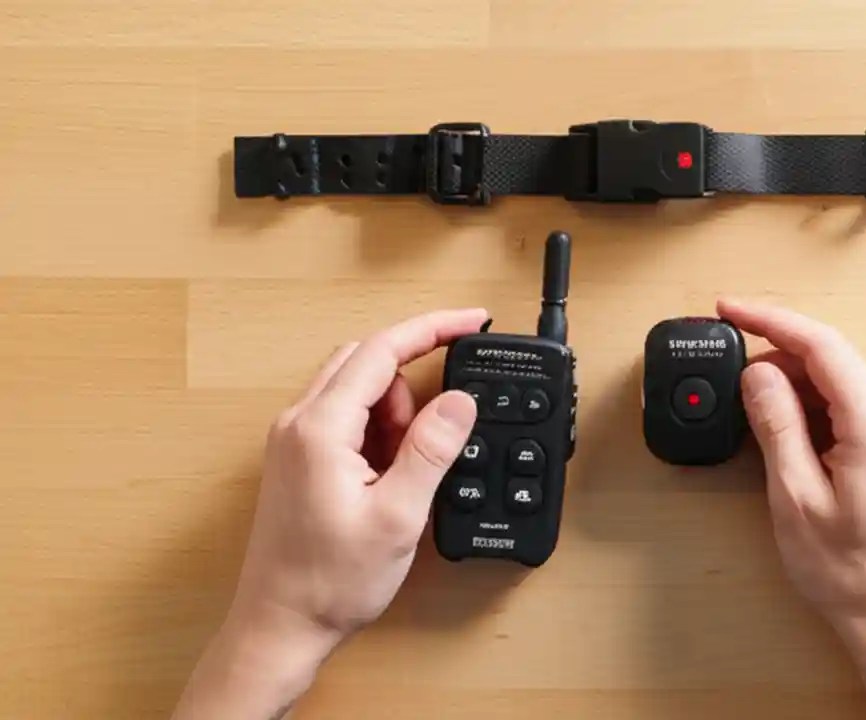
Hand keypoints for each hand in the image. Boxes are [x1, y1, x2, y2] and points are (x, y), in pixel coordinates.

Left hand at [174, 308, 487, 719]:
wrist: (281, 626)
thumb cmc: (329, 582)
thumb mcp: (398, 516)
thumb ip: (431, 450)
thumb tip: (459, 401)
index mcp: (320, 429)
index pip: (381, 350)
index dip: (433, 328)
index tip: (472, 321)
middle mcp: (297, 424)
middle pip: (367, 362)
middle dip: (412, 384)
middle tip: (436, 433)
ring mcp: (293, 440)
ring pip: (357, 391)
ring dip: (394, 415)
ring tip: (404, 475)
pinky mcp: (297, 459)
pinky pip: (346, 419)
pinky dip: (377, 435)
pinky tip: (387, 479)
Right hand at [719, 299, 865, 718]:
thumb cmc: (844, 569)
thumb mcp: (794, 495)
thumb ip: (775, 424)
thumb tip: (756, 371)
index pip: (821, 345)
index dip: (770, 319)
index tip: (728, 308)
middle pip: (828, 357)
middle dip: (774, 354)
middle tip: (728, 376)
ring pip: (834, 379)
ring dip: (789, 383)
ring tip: (750, 414)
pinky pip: (843, 403)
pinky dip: (807, 405)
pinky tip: (780, 427)